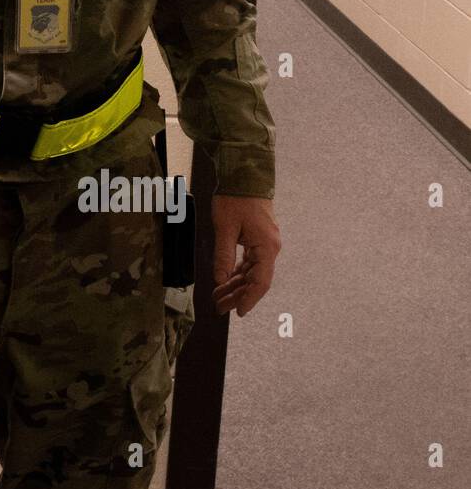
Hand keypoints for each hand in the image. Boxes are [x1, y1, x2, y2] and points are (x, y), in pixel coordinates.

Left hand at [211, 194, 280, 316]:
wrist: (245, 175)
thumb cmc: (235, 198)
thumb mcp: (224, 228)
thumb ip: (224, 255)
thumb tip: (220, 279)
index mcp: (266, 247)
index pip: (260, 282)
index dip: (249, 299)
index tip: (238, 313)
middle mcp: (270, 248)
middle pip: (255, 280)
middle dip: (237, 295)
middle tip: (219, 307)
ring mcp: (265, 243)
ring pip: (251, 272)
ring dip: (235, 285)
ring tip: (218, 297)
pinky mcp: (258, 238)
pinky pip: (250, 262)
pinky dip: (237, 272)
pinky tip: (226, 280)